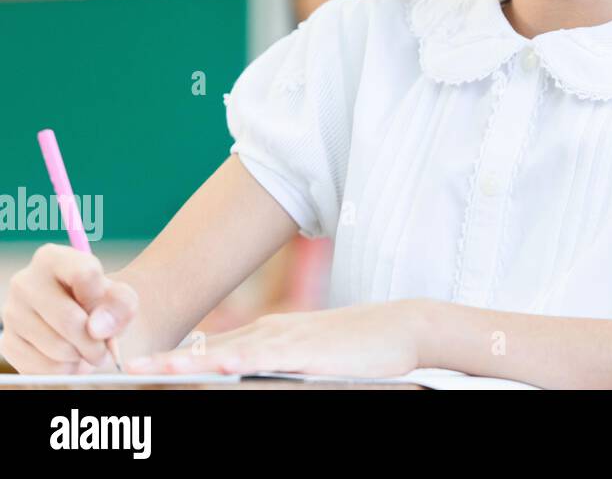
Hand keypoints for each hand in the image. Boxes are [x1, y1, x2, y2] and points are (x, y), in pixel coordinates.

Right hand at [0, 243, 137, 373]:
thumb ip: (122, 305)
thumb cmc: (104, 305)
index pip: (84, 274)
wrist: (87, 323)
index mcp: (52, 258)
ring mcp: (12, 313)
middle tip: (105, 347)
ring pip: (57, 347)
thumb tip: (96, 328)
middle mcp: (25, 281)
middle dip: (95, 341)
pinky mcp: (7, 343)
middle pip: (69, 318)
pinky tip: (70, 357)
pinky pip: (42, 367)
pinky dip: (64, 369)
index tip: (107, 308)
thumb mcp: (123, 298)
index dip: (102, 299)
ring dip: (81, 356)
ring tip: (87, 348)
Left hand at [123, 301, 426, 377]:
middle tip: (119, 374)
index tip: (130, 373)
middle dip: (160, 365)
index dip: (166, 364)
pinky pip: (260, 357)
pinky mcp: (303, 350)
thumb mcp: (306, 357)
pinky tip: (210, 368)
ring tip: (143, 373)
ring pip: (220, 354)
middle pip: (203, 353)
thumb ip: (272, 366)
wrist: (400, 327)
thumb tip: (238, 376)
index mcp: (262, 337)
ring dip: (181, 364)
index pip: (204, 353)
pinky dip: (232, 362)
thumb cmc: (358, 348)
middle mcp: (265, 334)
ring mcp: (282, 340)